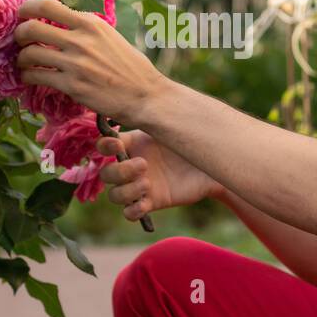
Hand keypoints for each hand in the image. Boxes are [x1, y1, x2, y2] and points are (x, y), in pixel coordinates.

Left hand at [14, 0, 167, 125]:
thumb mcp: (110, 37)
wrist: (146, 96)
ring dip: (21, 59)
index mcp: (91, 23)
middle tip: (21, 41)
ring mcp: (75, 63)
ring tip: (25, 63)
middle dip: (19, 34)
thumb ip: (87, 28)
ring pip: (29, 54)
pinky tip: (31, 78)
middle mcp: (81, 40)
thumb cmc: (131, 67)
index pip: (46, 4)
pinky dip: (28, 77)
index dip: (27, 8)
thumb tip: (64, 19)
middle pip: (31, 27)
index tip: (23, 14)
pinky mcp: (71, 86)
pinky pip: (36, 77)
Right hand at [95, 129, 222, 222]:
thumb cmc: (191, 139)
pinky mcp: (151, 202)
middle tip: (144, 165)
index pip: (103, 146)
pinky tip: (144, 204)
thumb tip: (133, 103)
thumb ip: (151, 120)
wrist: (213, 163)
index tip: (117, 145)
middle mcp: (131, 165)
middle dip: (120, 171)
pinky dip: (133, 211)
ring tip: (147, 183)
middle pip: (105, 175)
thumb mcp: (170, 127)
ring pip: (115, 195)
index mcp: (131, 144)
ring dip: (126, 192)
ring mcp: (139, 185)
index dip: (104, 147)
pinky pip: (130, 213)